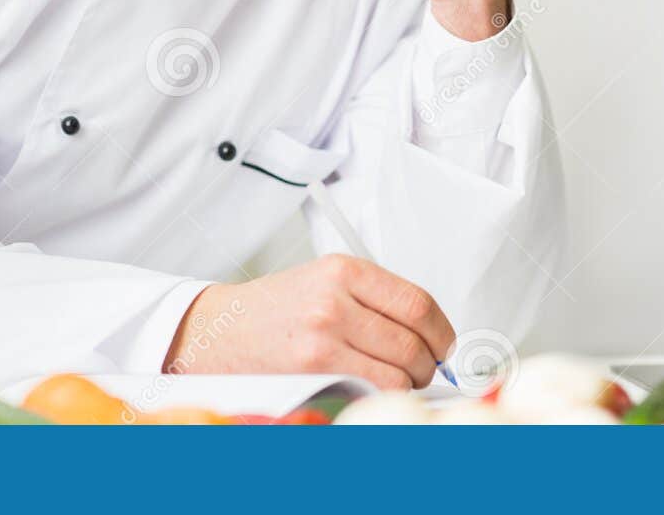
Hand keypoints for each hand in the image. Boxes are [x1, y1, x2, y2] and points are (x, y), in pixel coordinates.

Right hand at [162, 254, 454, 389]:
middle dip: (427, 363)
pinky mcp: (314, 370)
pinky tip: (370, 387)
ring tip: (393, 378)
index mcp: (343, 270)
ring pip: (399, 371)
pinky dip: (381, 393)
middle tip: (422, 368)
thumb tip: (430, 331)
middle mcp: (335, 300)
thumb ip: (375, 299)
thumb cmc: (276, 309)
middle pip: (413, 342)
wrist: (220, 331)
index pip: (417, 302)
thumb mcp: (324, 281)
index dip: (440, 331)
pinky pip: (372, 389)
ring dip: (406, 382)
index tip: (443, 343)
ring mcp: (324, 337)